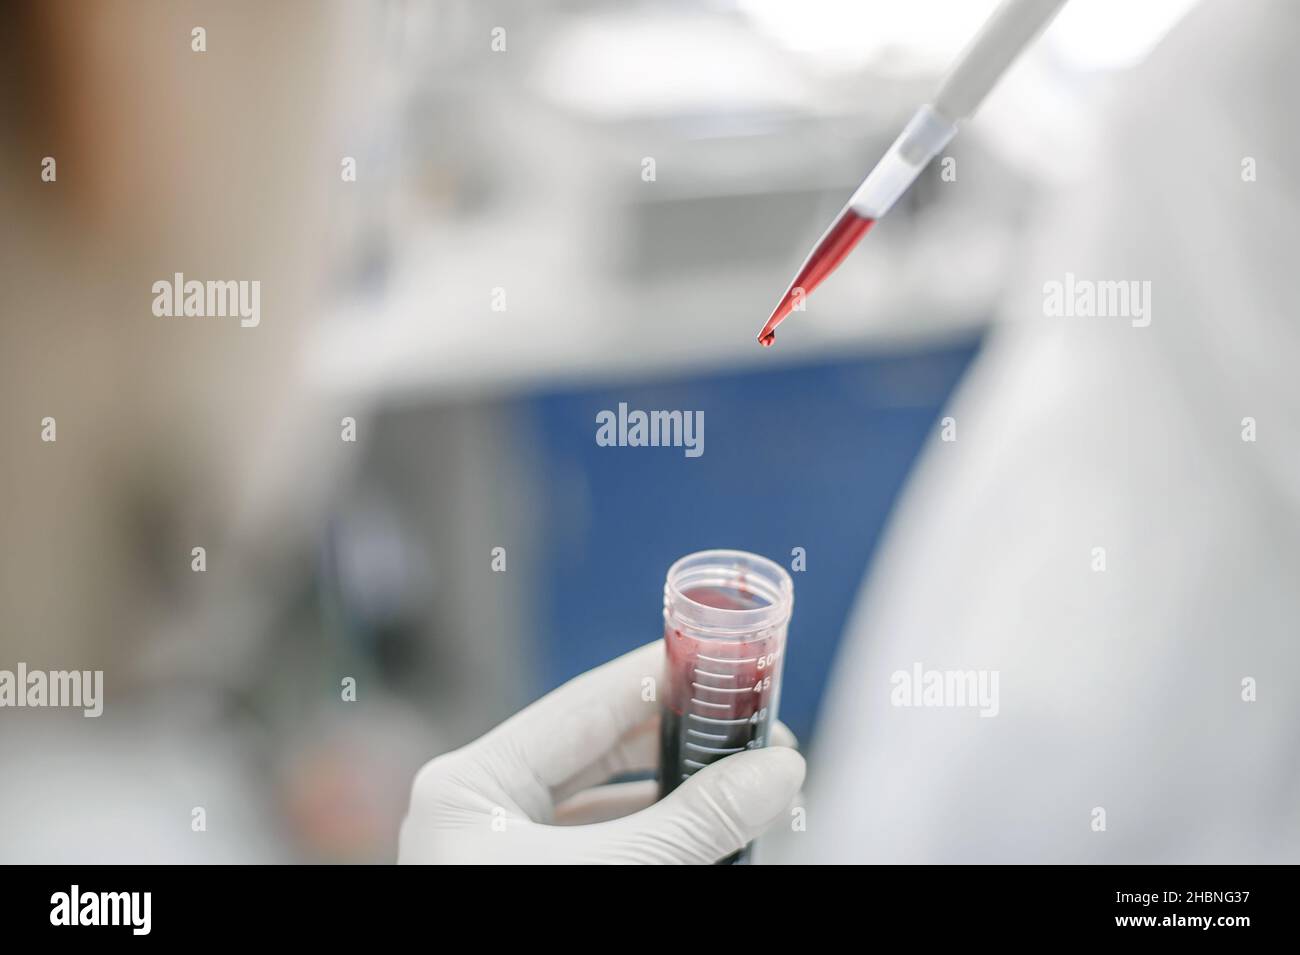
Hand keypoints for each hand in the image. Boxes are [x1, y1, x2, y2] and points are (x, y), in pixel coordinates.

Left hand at [399, 641, 804, 863]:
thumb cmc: (519, 948)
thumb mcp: (611, 877)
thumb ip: (694, 821)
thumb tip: (779, 767)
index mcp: (472, 782)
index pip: (586, 704)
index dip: (663, 676)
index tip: (730, 655)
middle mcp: (484, 808)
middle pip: (602, 749)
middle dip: (685, 739)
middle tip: (758, 727)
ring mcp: (506, 852)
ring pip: (610, 801)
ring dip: (681, 791)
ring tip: (750, 777)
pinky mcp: (536, 885)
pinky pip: (606, 845)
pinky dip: (661, 836)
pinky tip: (713, 830)